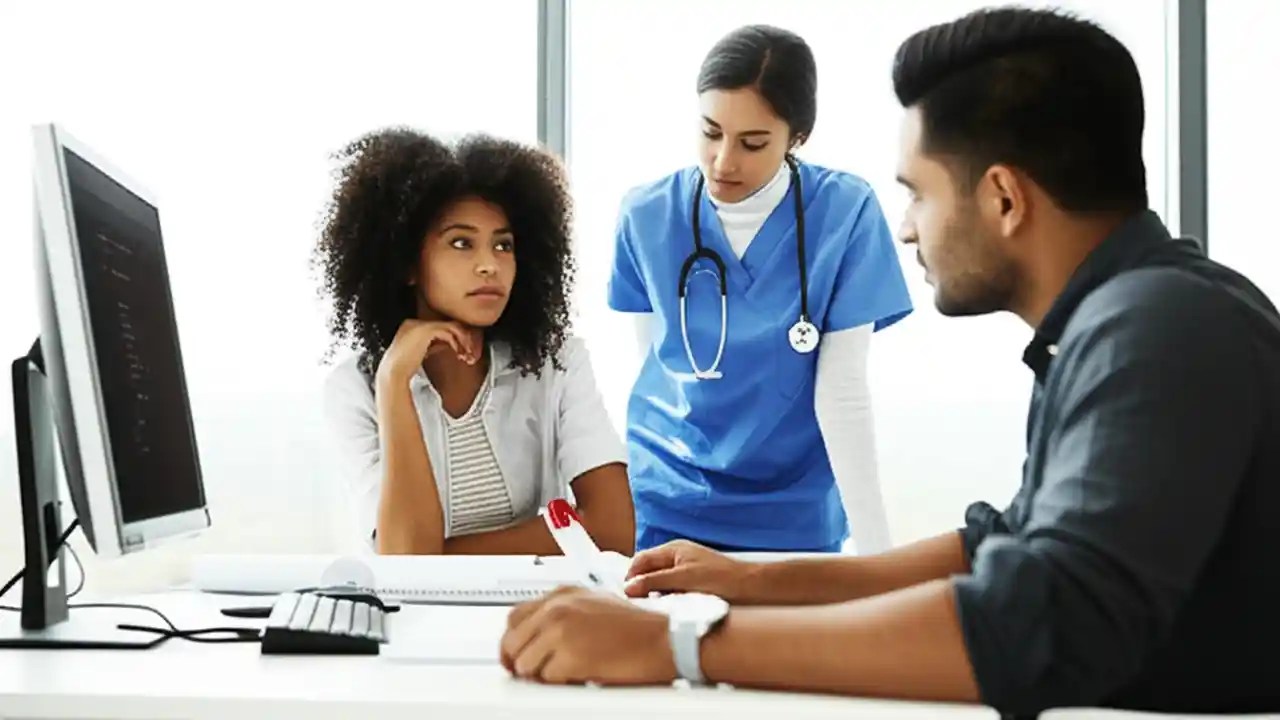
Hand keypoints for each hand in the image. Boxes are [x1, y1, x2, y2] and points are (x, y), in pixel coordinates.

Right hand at [376, 319, 479, 386]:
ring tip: (469, 354)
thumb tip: (451, 343)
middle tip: (470, 352)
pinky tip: (460, 353)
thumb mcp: (422, 353)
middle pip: (446, 324)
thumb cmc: (405, 368)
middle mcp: (414, 322)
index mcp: (411, 326)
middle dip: (462, 338)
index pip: (439, 327)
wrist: (394, 373)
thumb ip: (434, 345)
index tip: (462, 352)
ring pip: (451, 326)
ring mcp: (419, 324)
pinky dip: (457, 342)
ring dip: (463, 341)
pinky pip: (448, 331)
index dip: (454, 339)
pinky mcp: (426, 330)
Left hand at [500, 586, 674, 685]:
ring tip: (562, 675)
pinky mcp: (570, 655)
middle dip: (517, 662)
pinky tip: (577, 677)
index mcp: (562, 593)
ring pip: (523, 664)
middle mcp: (558, 607)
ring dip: (539, 675)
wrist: (664, 639)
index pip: (515, 617)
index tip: (515, 655)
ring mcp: (562, 630)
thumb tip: (540, 636)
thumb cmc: (640, 627)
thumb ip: (565, 613)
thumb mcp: (595, 605)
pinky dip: (559, 684)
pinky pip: (546, 679)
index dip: (513, 641)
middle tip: (531, 674)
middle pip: (511, 641)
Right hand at [624, 540, 754, 602]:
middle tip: (636, 605)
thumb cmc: (721, 578)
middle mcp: (677, 557)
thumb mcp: (684, 579)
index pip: (641, 560)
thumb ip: (655, 582)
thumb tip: (629, 587)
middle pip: (648, 571)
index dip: (630, 576)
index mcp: (672, 549)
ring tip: (654, 608)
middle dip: (641, 586)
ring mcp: (685, 570)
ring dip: (655, 595)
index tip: (625, 595)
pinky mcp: (692, 584)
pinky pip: (671, 591)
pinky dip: (667, 599)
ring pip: (659, 583)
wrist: (751, 587)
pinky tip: (670, 609)